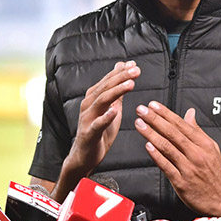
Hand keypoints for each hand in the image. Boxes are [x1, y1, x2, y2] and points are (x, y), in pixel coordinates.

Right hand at [66, 60, 140, 175]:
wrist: (84, 156)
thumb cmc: (99, 132)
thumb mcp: (111, 109)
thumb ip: (116, 90)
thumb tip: (122, 68)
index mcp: (93, 98)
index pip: (108, 80)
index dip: (120, 72)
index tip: (134, 65)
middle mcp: (88, 105)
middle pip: (105, 87)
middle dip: (121, 77)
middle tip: (135, 71)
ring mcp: (87, 119)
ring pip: (102, 101)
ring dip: (116, 91)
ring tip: (130, 84)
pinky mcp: (89, 133)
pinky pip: (98, 124)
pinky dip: (106, 116)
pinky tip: (115, 111)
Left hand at [134, 101, 220, 214]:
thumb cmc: (215, 173)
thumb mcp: (211, 148)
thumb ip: (197, 131)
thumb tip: (190, 113)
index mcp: (203, 144)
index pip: (181, 124)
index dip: (166, 113)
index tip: (153, 105)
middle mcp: (196, 154)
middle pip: (172, 133)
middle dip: (155, 119)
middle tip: (142, 110)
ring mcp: (188, 168)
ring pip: (167, 147)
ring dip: (151, 134)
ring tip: (140, 124)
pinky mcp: (181, 182)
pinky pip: (166, 166)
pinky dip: (156, 155)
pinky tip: (148, 146)